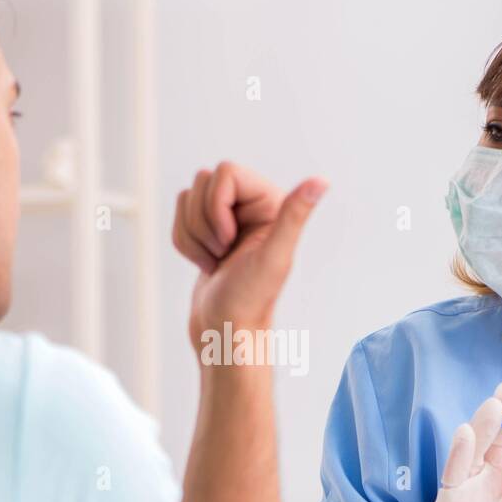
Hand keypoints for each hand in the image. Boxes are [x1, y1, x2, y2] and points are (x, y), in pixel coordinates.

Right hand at [172, 162, 326, 351]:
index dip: (217, 207)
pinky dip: (185, 245)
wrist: (224, 330)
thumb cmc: (250, 300)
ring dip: (193, 238)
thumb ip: (294, 216)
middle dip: (204, 225)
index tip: (230, 241)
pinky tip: (207, 265)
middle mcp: (251, 205)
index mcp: (270, 202)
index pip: (224, 172)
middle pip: (202, 183)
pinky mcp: (208, 232)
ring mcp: (227, 217)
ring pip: (187, 199)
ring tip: (217, 261)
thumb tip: (321, 182)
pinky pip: (180, 218)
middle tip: (224, 253)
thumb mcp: (274, 257)